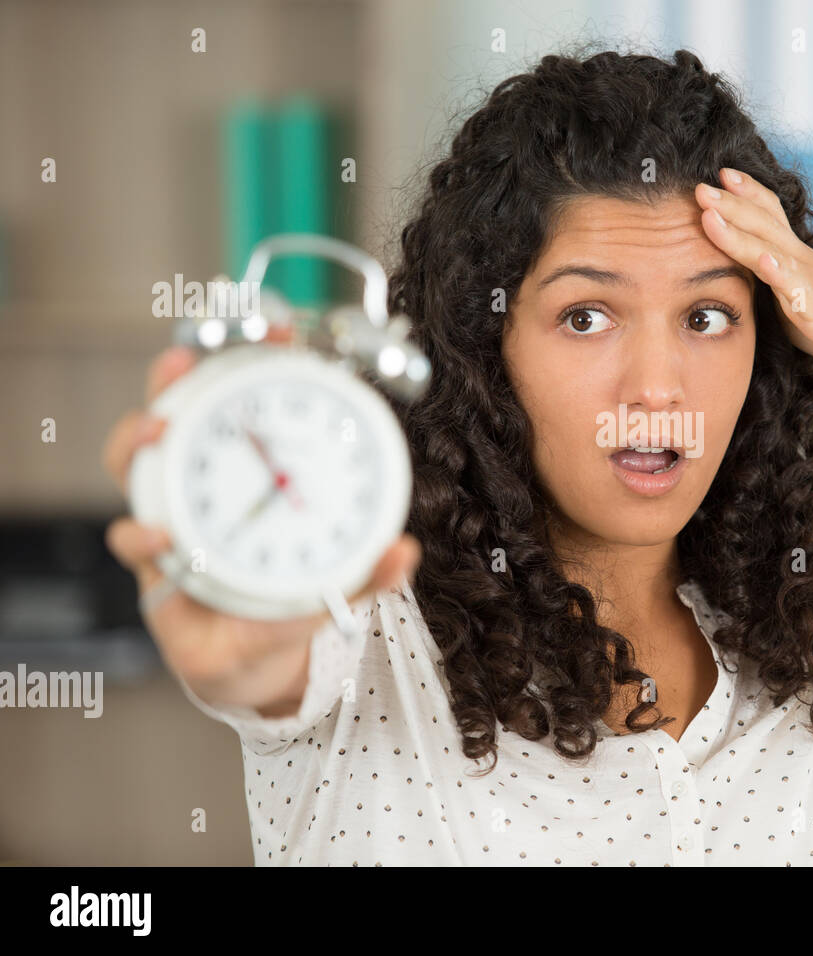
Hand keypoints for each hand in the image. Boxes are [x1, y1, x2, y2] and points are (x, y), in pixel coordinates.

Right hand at [101, 327, 420, 708]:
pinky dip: (144, 535)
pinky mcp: (150, 566)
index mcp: (251, 481)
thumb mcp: (335, 583)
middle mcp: (203, 492)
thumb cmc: (287, 606)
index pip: (245, 409)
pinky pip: (133, 541)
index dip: (253, 363)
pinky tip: (163, 537)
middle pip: (174, 419)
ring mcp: (171, 523)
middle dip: (172, 381)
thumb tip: (405, 552)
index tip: (278, 327)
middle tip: (181, 362)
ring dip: (136, 441)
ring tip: (157, 431)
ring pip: (134, 466)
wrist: (251, 668)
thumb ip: (367, 571)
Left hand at [693, 167, 812, 386]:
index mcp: (795, 258)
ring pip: (771, 253)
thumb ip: (772, 283)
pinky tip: (766, 262)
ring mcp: (811, 285)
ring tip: (712, 215)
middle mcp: (802, 263)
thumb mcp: (798, 295)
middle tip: (698, 185)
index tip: (720, 174)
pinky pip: (799, 292)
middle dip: (729, 204)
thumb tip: (745, 278)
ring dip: (739, 233)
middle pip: (762, 225)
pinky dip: (782, 276)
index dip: (745, 194)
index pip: (768, 216)